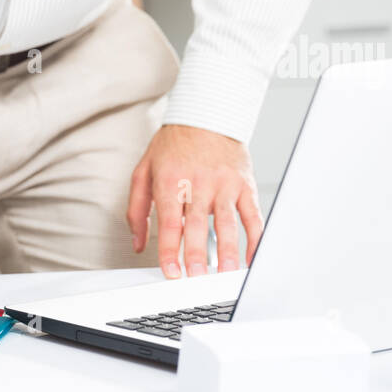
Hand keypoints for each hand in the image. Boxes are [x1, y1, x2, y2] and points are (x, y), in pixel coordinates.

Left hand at [127, 124, 262, 277]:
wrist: (205, 113)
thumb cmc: (173, 145)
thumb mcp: (144, 169)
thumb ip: (137, 208)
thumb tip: (138, 243)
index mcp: (171, 180)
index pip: (170, 221)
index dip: (170, 249)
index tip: (171, 272)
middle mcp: (198, 182)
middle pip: (198, 224)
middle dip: (198, 254)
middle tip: (197, 278)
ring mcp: (224, 183)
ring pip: (227, 221)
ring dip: (228, 250)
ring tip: (226, 273)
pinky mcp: (244, 183)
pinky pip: (252, 214)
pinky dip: (254, 237)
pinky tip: (251, 256)